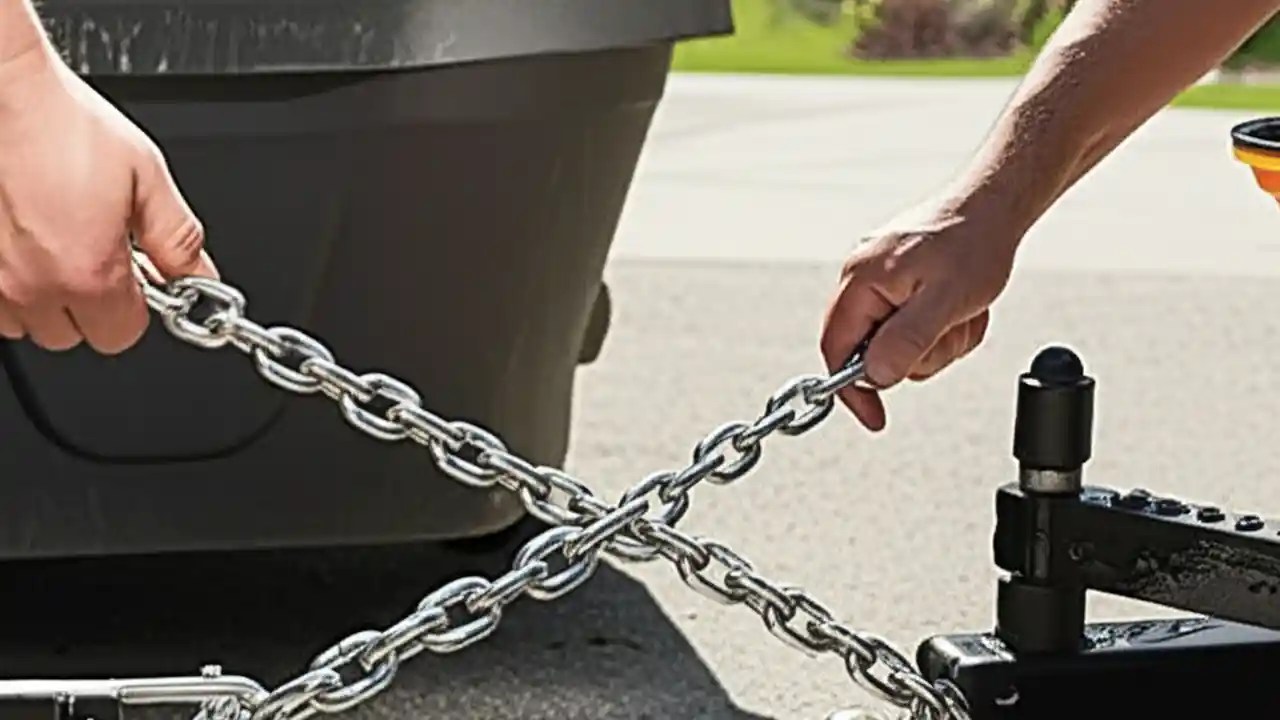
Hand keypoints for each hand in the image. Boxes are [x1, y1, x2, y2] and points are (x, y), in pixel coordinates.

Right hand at [0, 46, 214, 353]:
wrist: (4, 92)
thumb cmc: (63, 124)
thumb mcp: (146, 178)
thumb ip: (178, 240)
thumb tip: (200, 277)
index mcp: (88, 273)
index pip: (122, 335)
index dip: (136, 306)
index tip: (134, 275)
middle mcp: (32, 286)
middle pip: (73, 334)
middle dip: (91, 302)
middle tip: (94, 250)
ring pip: (27, 321)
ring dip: (45, 295)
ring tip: (55, 240)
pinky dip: (9, 280)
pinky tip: (23, 240)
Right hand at [820, 197, 1020, 430]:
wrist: (994, 206)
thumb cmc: (973, 244)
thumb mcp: (946, 300)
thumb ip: (907, 340)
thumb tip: (875, 377)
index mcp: (860, 279)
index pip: (835, 349)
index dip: (852, 389)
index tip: (875, 417)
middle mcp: (860, 277)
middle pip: (867, 350)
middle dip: (914, 355)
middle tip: (949, 334)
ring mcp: (878, 279)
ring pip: (894, 343)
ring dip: (934, 342)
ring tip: (961, 314)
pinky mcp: (897, 281)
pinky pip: (908, 326)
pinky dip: (938, 328)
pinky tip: (959, 307)